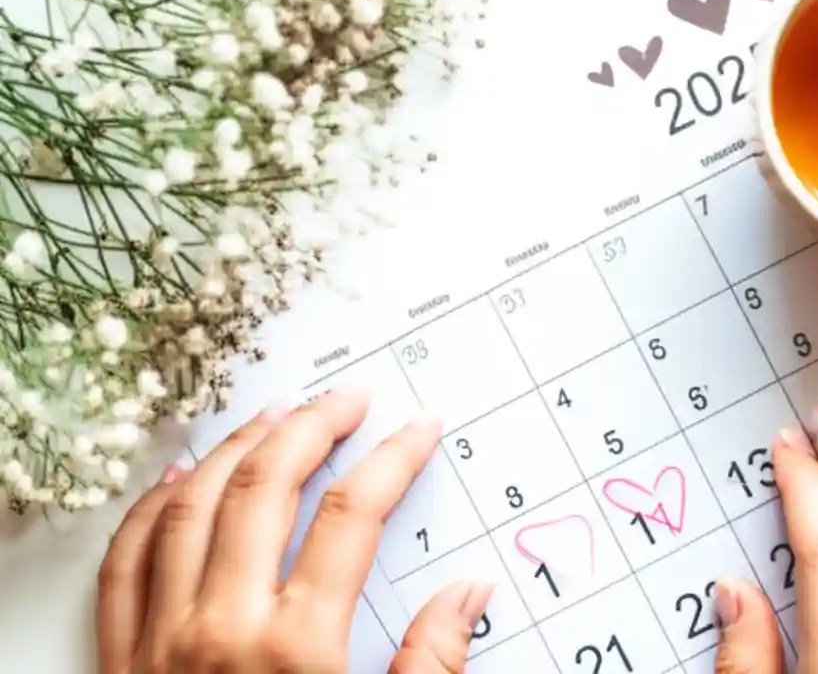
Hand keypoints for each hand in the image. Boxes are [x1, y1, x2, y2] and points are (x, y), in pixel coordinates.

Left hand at [96, 388, 489, 673]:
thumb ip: (430, 665)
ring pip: (192, 504)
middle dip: (313, 425)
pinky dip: (151, 505)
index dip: (393, 458)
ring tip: (277, 412)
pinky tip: (181, 475)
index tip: (420, 427)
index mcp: (297, 647)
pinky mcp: (120, 659)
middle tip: (349, 396)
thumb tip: (469, 595)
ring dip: (238, 445)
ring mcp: (160, 637)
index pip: (352, 514)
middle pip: (266, 485)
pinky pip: (125, 556)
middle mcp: (222, 627)